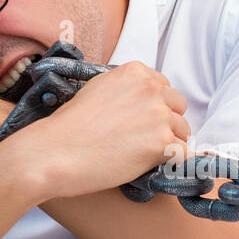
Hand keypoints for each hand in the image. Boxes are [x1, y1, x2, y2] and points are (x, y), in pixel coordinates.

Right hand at [12, 61, 190, 199]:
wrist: (55, 153)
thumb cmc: (68, 126)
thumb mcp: (96, 89)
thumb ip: (124, 90)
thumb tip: (140, 102)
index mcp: (136, 72)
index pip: (164, 87)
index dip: (156, 107)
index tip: (142, 121)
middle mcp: (152, 89)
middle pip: (178, 108)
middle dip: (165, 124)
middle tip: (143, 141)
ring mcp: (159, 116)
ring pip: (182, 133)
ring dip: (167, 145)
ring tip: (141, 156)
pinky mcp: (162, 145)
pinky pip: (184, 156)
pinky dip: (172, 164)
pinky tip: (153, 167)